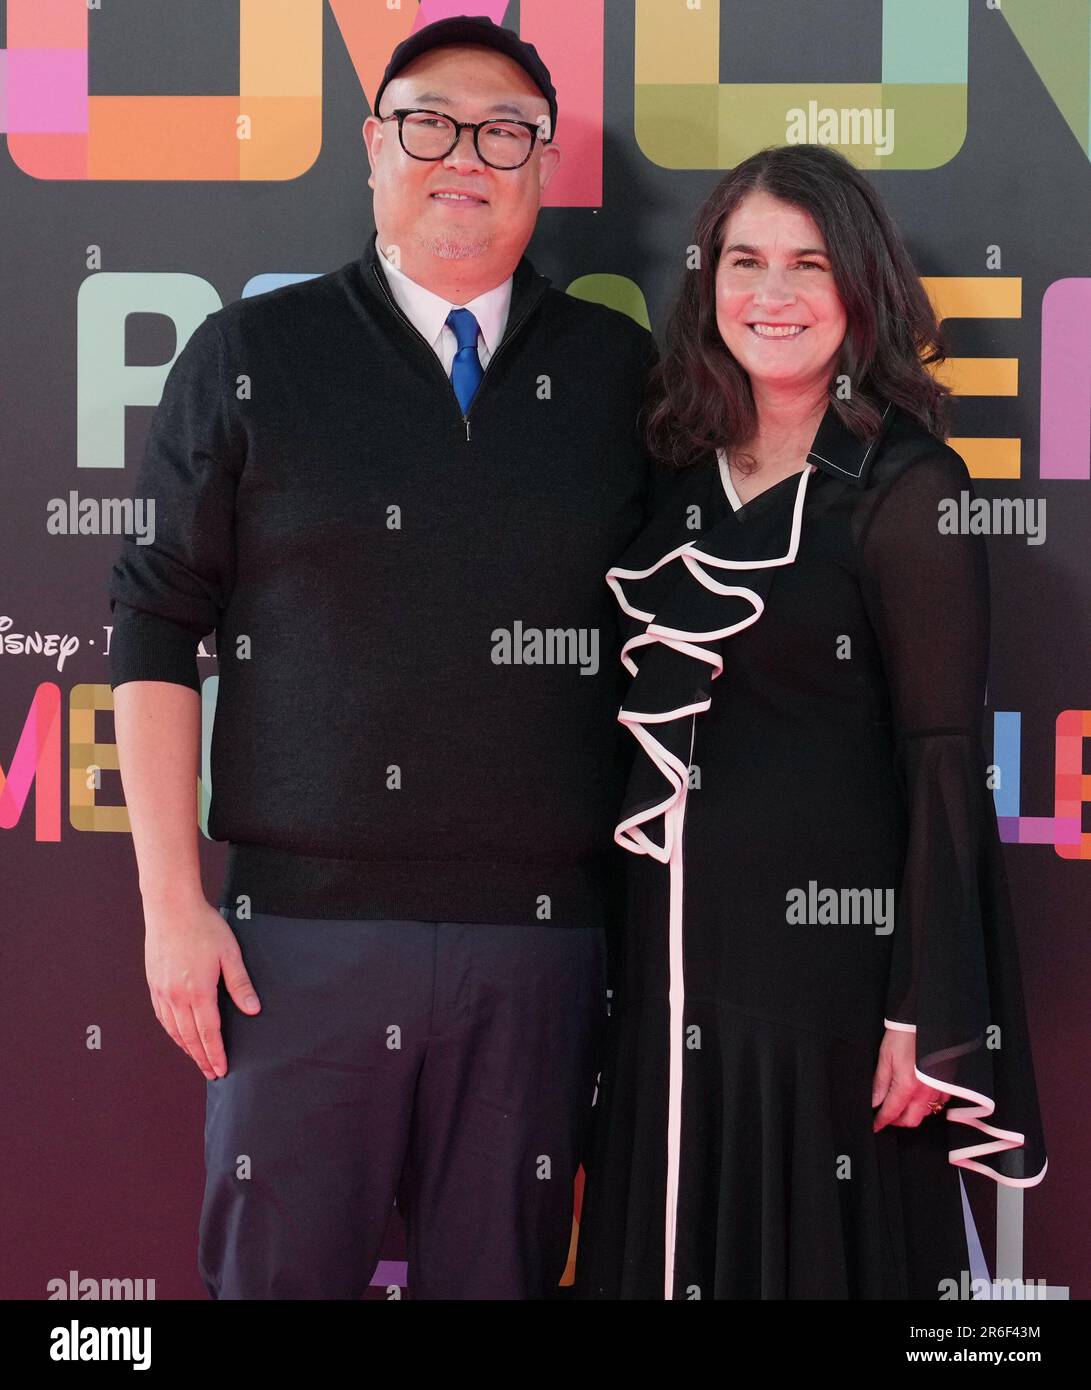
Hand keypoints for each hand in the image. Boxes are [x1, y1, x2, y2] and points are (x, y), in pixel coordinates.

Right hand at [143, 895, 260, 1079]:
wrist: (171, 909)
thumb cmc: (203, 927)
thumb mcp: (229, 954)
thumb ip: (240, 984)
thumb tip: (252, 1009)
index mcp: (198, 992)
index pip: (209, 1033)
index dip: (216, 1054)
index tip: (221, 1070)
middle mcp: (177, 997)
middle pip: (190, 1037)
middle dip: (202, 1058)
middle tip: (212, 1073)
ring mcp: (162, 991)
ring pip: (174, 1030)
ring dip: (186, 1047)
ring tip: (197, 1059)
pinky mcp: (154, 984)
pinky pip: (162, 1016)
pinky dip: (171, 1031)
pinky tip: (178, 1034)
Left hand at [871, 1026, 946, 1130]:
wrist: (926, 1020)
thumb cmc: (904, 1035)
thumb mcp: (885, 1057)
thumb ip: (880, 1082)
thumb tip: (874, 1101)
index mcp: (907, 1085)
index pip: (891, 1112)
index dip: (881, 1122)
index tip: (875, 1126)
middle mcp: (925, 1091)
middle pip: (911, 1120)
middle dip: (897, 1122)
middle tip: (886, 1116)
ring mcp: (939, 1088)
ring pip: (926, 1113)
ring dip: (912, 1113)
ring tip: (901, 1104)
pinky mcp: (948, 1083)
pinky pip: (939, 1103)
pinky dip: (927, 1104)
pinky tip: (918, 1096)